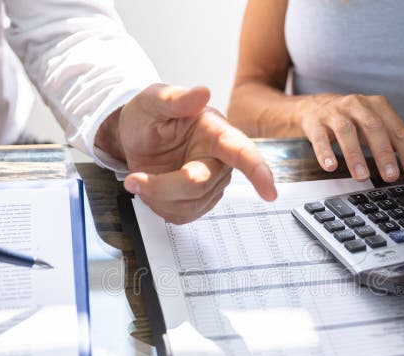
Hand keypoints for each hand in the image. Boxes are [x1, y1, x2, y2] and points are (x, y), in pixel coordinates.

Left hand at [97, 84, 276, 223]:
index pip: (242, 153)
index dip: (258, 173)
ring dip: (157, 195)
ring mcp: (210, 184)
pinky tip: (154, 188)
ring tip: (143, 177)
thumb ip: (174, 98)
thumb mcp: (152, 101)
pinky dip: (159, 205)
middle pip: (199, 185)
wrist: (136, 139)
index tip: (270, 193)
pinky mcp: (198, 203)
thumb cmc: (148, 117)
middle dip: (163, 185)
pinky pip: (181, 215)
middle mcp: (218, 161)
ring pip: (189, 205)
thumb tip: (201, 92)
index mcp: (216, 133)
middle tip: (133, 179)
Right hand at [294, 93, 403, 183]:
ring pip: (346, 131)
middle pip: (375, 127)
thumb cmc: (353, 120)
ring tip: (361, 177)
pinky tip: (330, 166)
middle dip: (384, 153)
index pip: (400, 132)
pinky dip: (325, 151)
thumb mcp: (384, 128)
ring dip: (355, 154)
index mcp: (379, 107)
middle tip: (391, 177)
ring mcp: (335, 112)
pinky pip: (319, 136)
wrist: (312, 108)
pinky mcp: (315, 122)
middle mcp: (358, 105)